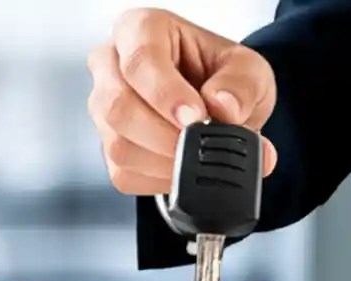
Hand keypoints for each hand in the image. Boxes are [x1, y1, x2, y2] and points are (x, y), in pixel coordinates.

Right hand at [87, 8, 277, 194]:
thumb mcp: (247, 68)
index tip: (195, 117)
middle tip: (201, 145)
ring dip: (165, 161)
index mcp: (140, 30)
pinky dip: (159, 179)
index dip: (166, 93)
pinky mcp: (107, 148)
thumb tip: (225, 110)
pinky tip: (182, 166)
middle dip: (165, 135)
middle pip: (118, 107)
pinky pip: (124, 174)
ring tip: (200, 157)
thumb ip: (242, 85)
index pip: (140, 60)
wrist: (215, 104)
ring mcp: (103, 110)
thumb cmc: (220, 75)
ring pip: (118, 145)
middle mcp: (110, 67)